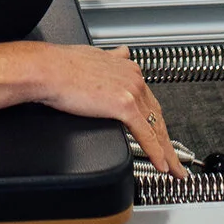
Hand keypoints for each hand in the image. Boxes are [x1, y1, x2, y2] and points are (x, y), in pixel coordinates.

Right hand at [33, 43, 183, 178]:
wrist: (49, 69)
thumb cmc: (61, 65)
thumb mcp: (94, 55)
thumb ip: (111, 58)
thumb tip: (121, 53)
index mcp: (127, 68)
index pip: (149, 101)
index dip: (156, 120)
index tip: (159, 133)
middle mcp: (134, 78)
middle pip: (157, 116)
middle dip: (167, 140)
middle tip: (175, 159)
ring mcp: (131, 92)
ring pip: (156, 128)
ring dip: (167, 152)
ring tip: (173, 169)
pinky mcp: (124, 106)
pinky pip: (146, 135)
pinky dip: (156, 153)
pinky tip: (162, 165)